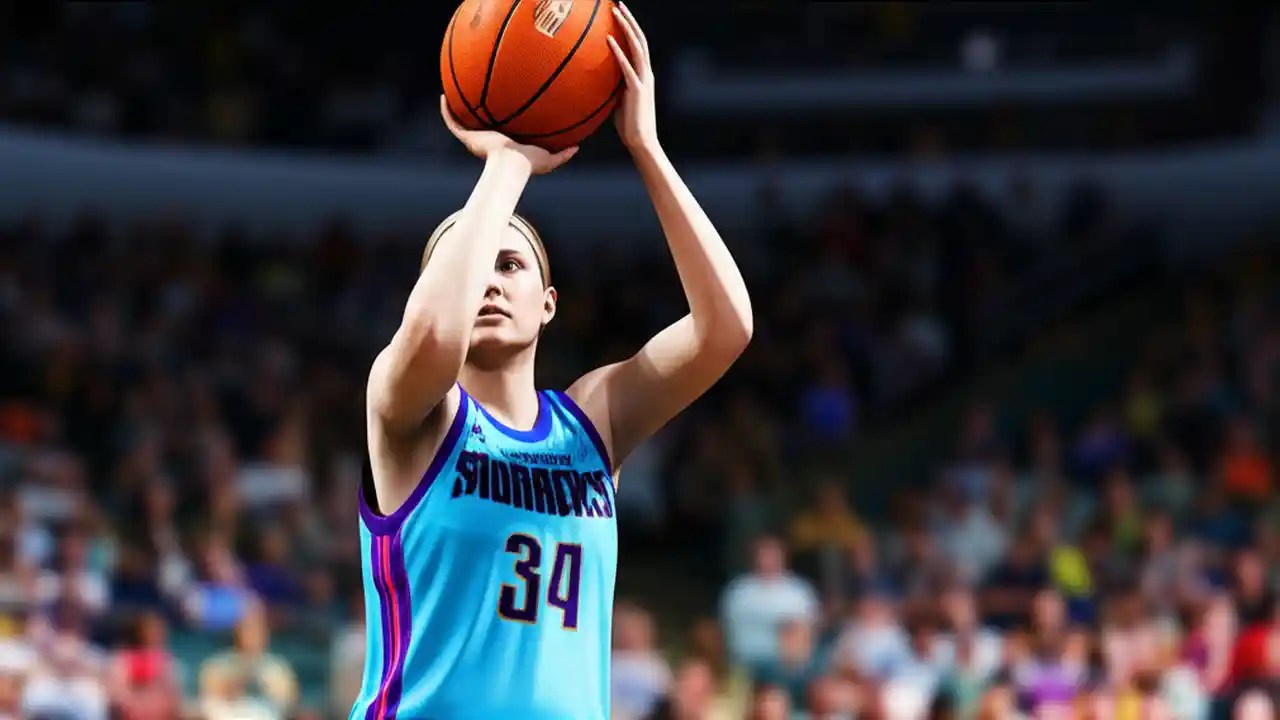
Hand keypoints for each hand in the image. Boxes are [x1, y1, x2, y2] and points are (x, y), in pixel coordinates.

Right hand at [439, 96, 577, 174]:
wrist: (512, 165)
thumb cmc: (529, 165)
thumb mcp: (550, 159)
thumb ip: (563, 154)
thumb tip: (577, 147)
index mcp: (503, 146)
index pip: (498, 133)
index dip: (497, 123)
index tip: (499, 109)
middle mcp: (486, 141)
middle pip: (478, 125)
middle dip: (476, 114)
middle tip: (477, 97)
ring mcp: (474, 139)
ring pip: (462, 122)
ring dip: (456, 109)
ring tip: (452, 91)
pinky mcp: (467, 137)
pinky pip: (452, 121)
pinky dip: (446, 110)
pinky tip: (443, 96)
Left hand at [607, 2, 657, 152]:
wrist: (641, 142)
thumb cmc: (629, 125)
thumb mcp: (619, 101)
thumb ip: (613, 87)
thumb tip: (598, 80)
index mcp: (643, 75)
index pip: (638, 45)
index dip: (630, 28)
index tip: (620, 14)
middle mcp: (646, 73)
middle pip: (639, 39)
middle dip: (629, 20)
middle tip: (617, 4)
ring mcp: (643, 80)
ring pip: (637, 47)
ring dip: (626, 28)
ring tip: (615, 12)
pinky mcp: (637, 90)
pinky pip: (627, 66)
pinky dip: (619, 51)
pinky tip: (609, 40)